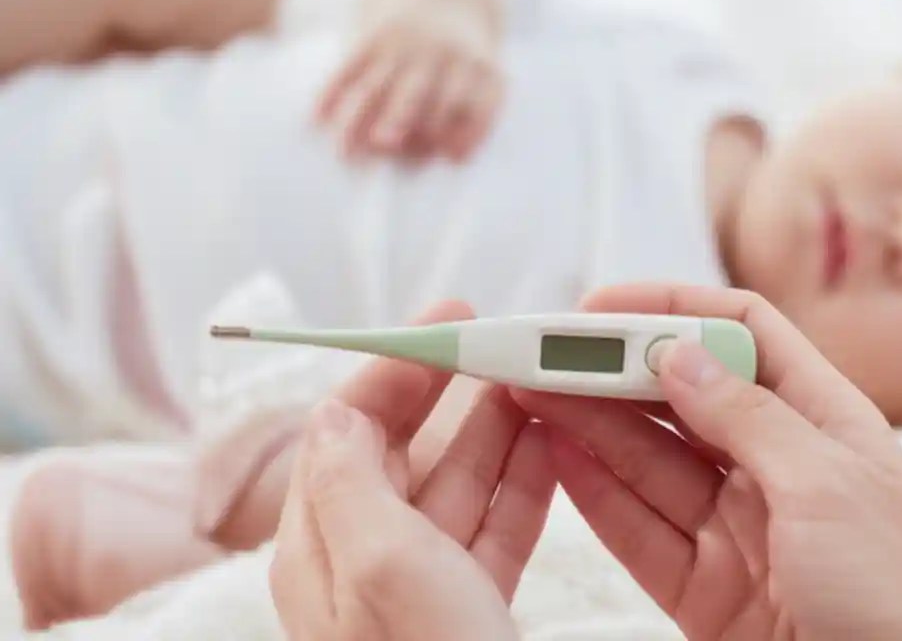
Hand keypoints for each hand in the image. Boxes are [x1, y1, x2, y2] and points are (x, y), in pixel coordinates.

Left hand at [270, 301, 555, 640]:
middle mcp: (363, 562)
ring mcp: (419, 587)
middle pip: (403, 451)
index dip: (392, 370)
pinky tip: (550, 450)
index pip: (345, 431)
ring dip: (495, 430)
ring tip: (534, 383)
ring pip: (456, 485)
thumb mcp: (381, 564)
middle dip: (449, 392)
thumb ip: (351, 478)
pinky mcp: (469, 607)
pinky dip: (523, 484)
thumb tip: (333, 410)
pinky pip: (494, 528)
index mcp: (321, 546)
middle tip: (496, 341)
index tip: (446, 325)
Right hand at [317, 0, 502, 162]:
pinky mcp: (374, 35)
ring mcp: (405, 44)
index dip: (462, 128)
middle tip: (384, 143)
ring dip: (358, 118)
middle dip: (401, 115)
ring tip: (344, 154)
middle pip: (419, 91)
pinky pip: (350, 67)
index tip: (448, 155)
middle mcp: (442, 55)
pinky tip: (318, 118)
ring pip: (376, 86)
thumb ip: (472, 122)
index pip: (472, 102)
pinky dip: (332, 91)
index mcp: (478, 69)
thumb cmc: (462, 64)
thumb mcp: (483, 80)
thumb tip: (452, 158)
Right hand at [518, 285, 901, 640]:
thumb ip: (745, 415)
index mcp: (822, 420)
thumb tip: (675, 350)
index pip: (741, 334)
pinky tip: (555, 455)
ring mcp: (737, 528)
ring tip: (527, 395)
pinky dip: (596, 495)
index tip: (600, 306)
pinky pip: (641, 530)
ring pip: (650, 463)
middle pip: (682, 398)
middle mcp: (775, 466)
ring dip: (589, 426)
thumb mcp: (825, 483)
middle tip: (542, 355)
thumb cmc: (898, 589)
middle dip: (612, 371)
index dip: (672, 309)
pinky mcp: (706, 589)